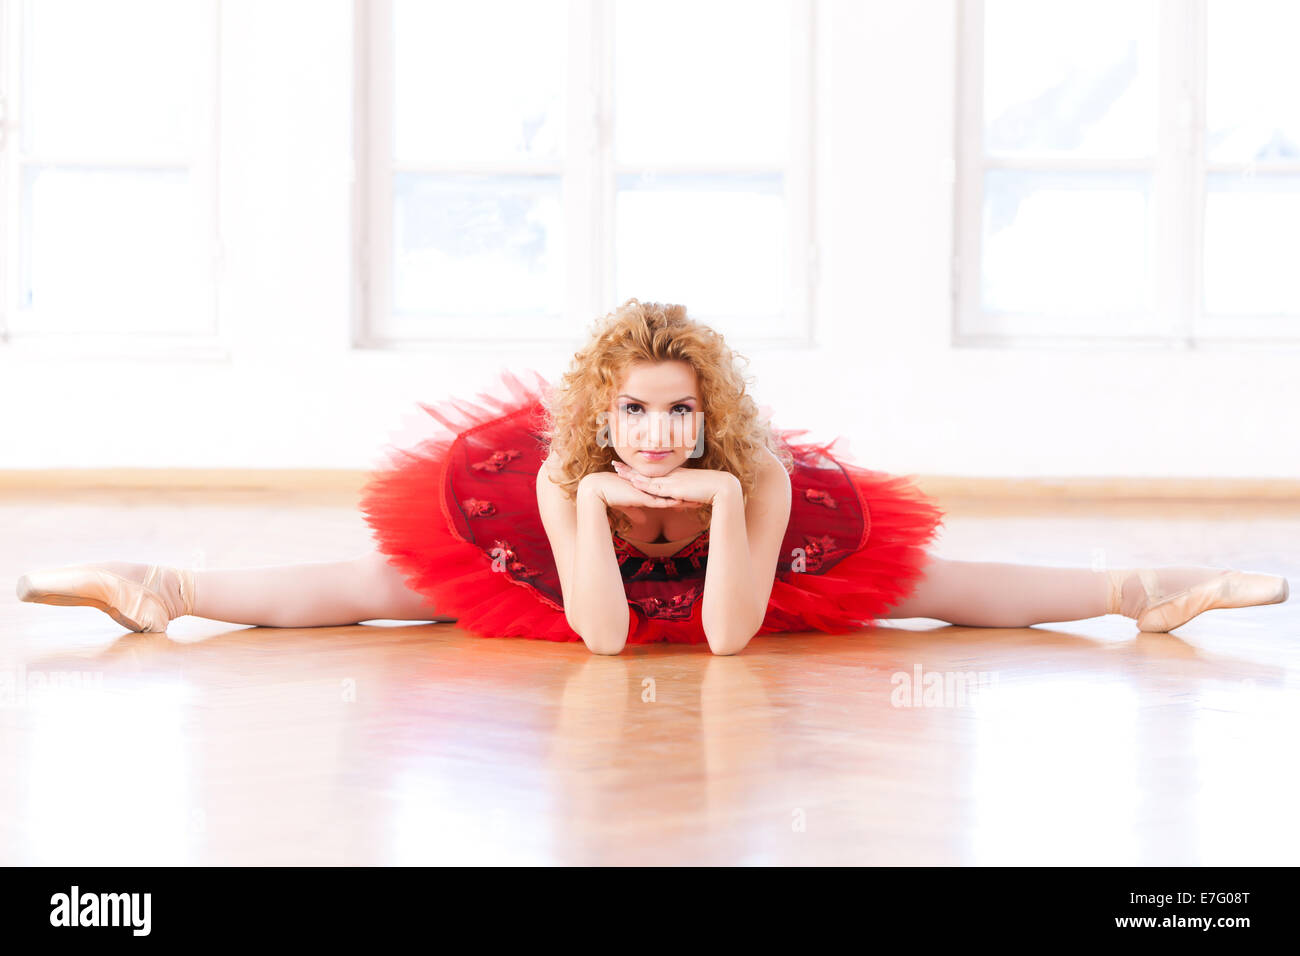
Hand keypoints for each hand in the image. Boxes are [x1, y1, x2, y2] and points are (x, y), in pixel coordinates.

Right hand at [578, 470, 688, 509]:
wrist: (597, 489)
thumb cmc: (610, 495)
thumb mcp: (627, 506)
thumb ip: (636, 511)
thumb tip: (642, 520)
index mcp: (648, 489)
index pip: (669, 492)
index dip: (681, 494)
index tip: (694, 496)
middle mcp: (649, 489)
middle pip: (674, 492)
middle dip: (689, 495)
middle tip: (704, 496)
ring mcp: (646, 492)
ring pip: (670, 497)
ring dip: (684, 499)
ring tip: (699, 502)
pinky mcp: (640, 497)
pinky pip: (658, 501)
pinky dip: (670, 502)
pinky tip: (681, 502)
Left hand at [611, 460, 738, 505]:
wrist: (721, 486)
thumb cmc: (709, 491)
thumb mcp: (692, 494)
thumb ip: (682, 497)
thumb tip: (677, 501)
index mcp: (673, 476)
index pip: (652, 473)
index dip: (638, 470)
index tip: (627, 467)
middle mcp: (670, 476)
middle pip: (645, 472)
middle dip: (629, 469)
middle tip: (614, 464)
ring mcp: (671, 480)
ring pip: (646, 477)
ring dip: (631, 474)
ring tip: (616, 470)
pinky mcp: (674, 487)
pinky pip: (655, 486)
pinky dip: (643, 483)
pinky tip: (632, 482)